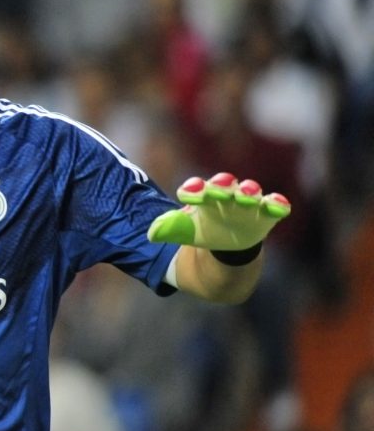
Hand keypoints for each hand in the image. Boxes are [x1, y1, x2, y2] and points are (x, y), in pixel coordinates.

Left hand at [148, 172, 290, 249]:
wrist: (229, 246)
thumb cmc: (205, 231)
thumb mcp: (185, 232)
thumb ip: (169, 229)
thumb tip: (152, 234)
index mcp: (204, 195)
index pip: (197, 188)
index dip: (193, 189)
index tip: (186, 194)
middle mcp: (227, 194)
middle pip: (224, 183)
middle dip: (221, 184)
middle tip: (216, 188)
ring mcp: (248, 203)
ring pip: (249, 191)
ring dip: (248, 192)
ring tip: (245, 196)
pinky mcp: (267, 213)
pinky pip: (275, 205)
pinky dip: (277, 203)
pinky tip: (278, 205)